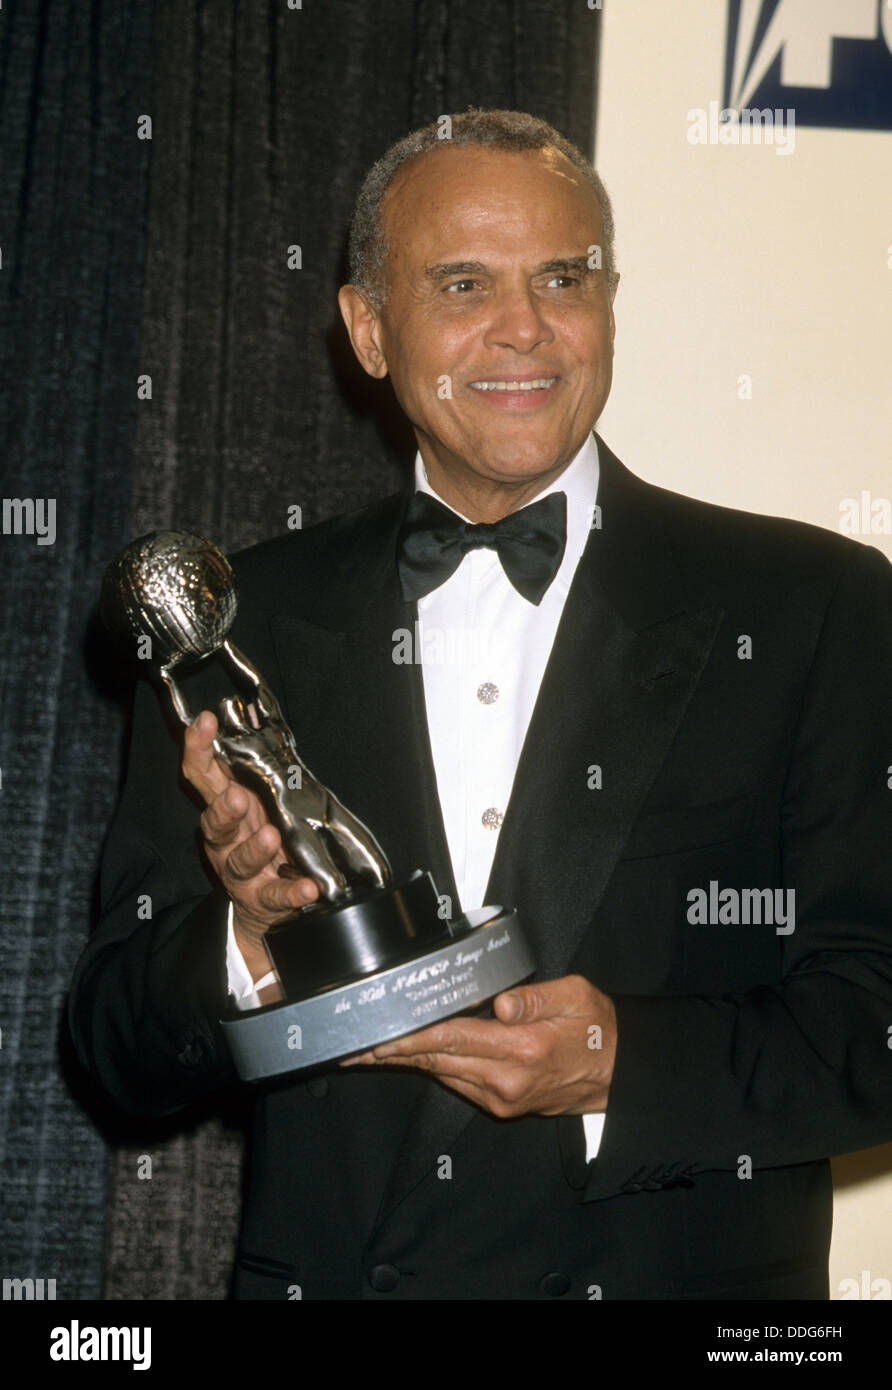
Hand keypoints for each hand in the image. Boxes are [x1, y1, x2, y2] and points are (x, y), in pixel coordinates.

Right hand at [182, 710, 319, 991]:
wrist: (261, 906)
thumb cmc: (261, 839)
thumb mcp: (258, 803)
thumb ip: (256, 773)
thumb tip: (260, 724)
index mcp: (224, 808)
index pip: (204, 775)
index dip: (199, 748)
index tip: (205, 723)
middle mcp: (225, 841)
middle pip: (214, 823)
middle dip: (223, 809)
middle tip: (237, 798)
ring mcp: (240, 872)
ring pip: (240, 861)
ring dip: (255, 849)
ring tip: (271, 838)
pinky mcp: (262, 900)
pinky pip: (277, 896)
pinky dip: (292, 892)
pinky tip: (307, 888)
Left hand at [340, 974, 616, 1118]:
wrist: (620, 1075)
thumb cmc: (597, 1029)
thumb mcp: (576, 997)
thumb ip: (534, 997)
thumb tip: (499, 1001)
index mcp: (522, 1048)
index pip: (453, 1038)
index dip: (411, 1037)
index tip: (378, 1036)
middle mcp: (505, 1080)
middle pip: (437, 1062)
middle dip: (393, 1053)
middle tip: (354, 1044)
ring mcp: (501, 1099)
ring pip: (443, 1075)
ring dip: (407, 1062)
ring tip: (370, 1050)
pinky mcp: (502, 1106)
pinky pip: (458, 1083)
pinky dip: (432, 1068)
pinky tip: (411, 1057)